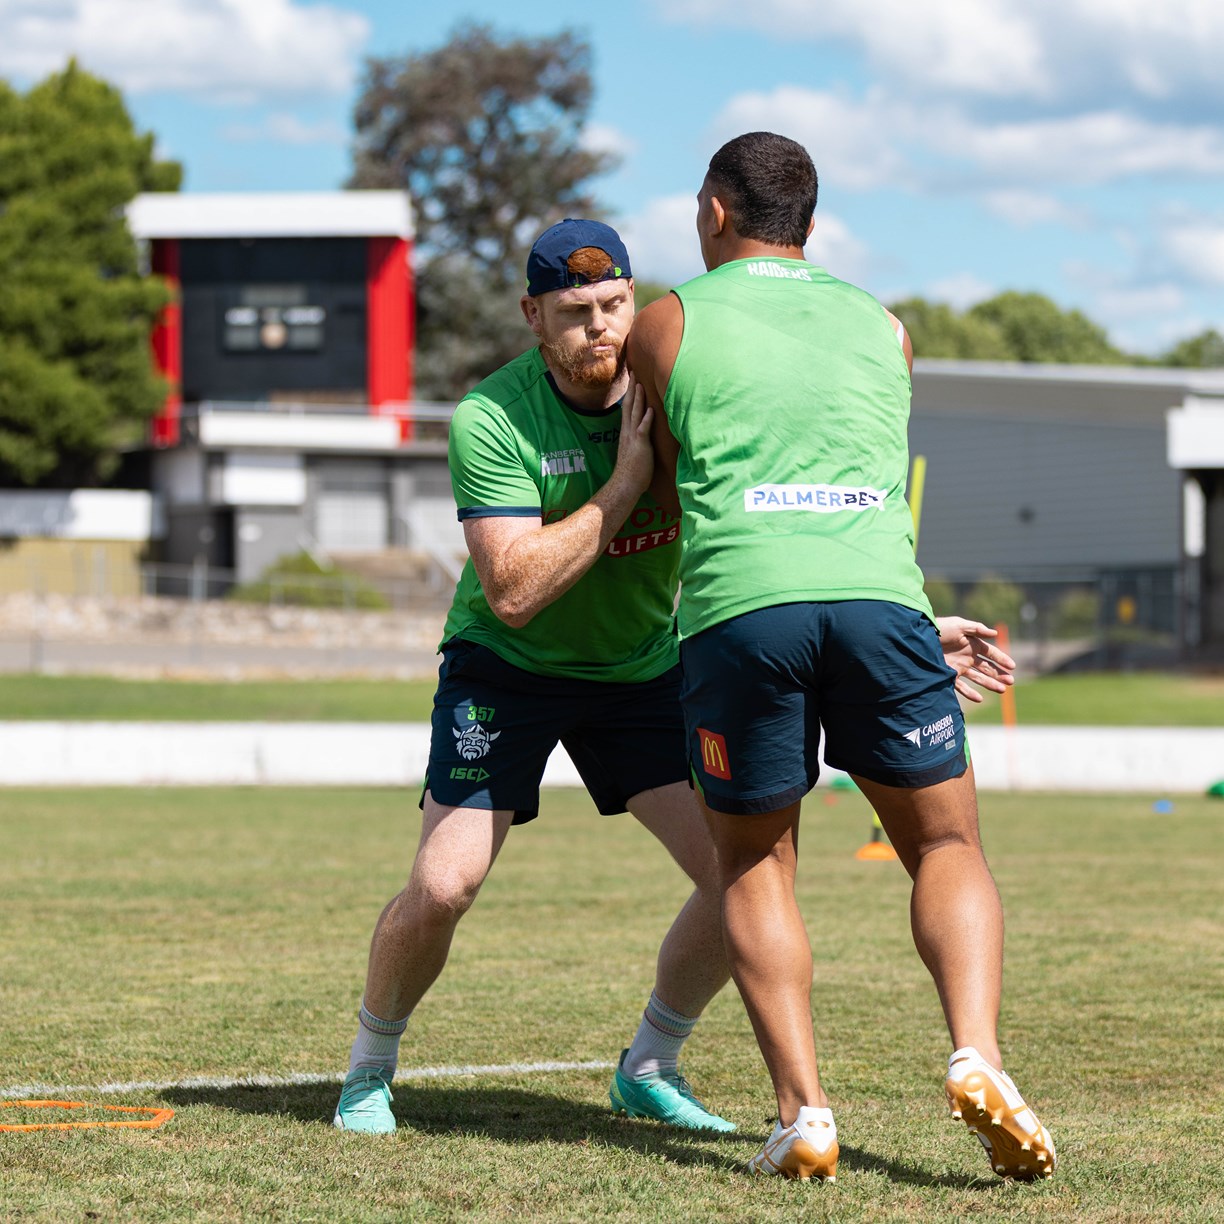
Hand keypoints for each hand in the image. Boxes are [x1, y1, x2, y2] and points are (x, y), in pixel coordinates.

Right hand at [613, 379, 653, 498]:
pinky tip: (651, 409)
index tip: (632, 379)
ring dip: (638, 399)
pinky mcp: (640, 446)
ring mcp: (633, 438)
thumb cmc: (632, 470)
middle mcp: (628, 431)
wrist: (625, 484)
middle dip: (632, 388)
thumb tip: (642, 431)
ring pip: (635, 414)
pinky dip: (647, 419)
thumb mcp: (634, 449)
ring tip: (640, 384)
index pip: (628, 408)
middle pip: (629, 405)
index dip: (630, 393)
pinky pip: (642, 430)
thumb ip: (638, 438)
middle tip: (634, 372)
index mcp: (627, 431)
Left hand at [936, 617, 1015, 702]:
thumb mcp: (959, 625)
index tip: (1012, 667)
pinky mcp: (948, 675)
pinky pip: (961, 686)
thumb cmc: (939, 628)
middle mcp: (968, 657)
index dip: (1002, 659)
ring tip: (1002, 690)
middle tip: (1010, 682)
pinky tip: (980, 698)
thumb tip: (995, 633)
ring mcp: (959, 667)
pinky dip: (970, 693)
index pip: (991, 653)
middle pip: (987, 667)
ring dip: (990, 684)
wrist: (918, 638)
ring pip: (978, 678)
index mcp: (972, 644)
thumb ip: (977, 629)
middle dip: (1000, 674)